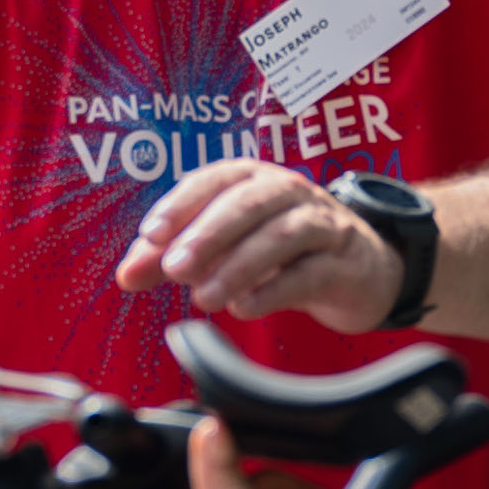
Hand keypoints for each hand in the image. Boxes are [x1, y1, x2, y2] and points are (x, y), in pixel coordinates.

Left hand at [116, 159, 398, 327]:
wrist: (362, 272)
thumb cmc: (285, 254)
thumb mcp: (226, 250)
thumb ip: (174, 258)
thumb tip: (126, 275)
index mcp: (254, 179)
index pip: (214, 180)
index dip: (182, 204)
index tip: (151, 235)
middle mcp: (290, 192)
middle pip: (248, 202)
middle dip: (207, 235)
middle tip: (174, 269)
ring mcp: (322, 224)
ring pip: (281, 235)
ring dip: (238, 266)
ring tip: (205, 298)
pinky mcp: (344, 263)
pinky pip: (309, 272)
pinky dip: (274, 290)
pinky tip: (244, 308)